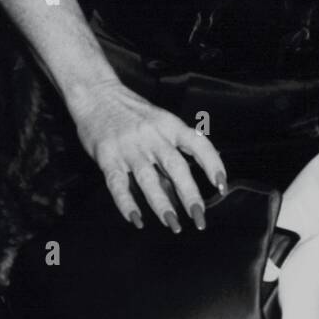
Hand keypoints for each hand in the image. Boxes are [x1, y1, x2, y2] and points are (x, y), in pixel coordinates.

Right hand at [68, 80, 225, 229]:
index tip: (222, 185)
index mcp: (170, 125)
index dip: (213, 164)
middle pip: (176, 166)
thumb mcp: (157, 125)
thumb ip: (166, 156)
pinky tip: (137, 219)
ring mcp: (129, 146)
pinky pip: (118, 183)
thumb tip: (178, 192)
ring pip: (149, 179)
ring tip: (173, 224)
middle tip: (200, 218)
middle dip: (190, 195)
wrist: (96, 94)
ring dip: (162, 204)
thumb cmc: (131, 112)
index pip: (198, 144)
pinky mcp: (107, 156)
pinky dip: (127, 203)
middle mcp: (153, 135)